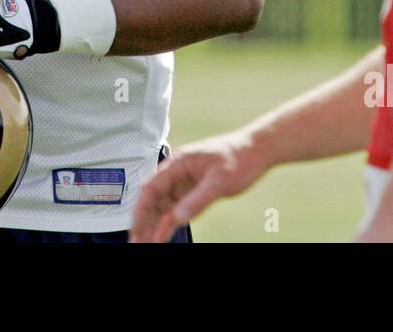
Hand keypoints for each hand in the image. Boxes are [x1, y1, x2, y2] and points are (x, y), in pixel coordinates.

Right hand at [129, 131, 268, 242]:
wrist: (256, 150)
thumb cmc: (239, 158)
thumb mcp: (219, 180)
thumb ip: (197, 200)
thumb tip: (176, 218)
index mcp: (178, 164)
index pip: (151, 188)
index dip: (140, 210)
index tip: (136, 228)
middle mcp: (177, 173)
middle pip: (152, 199)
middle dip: (143, 221)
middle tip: (137, 242)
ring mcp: (184, 183)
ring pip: (162, 206)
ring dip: (153, 224)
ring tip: (146, 243)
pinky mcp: (192, 191)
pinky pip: (175, 209)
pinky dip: (167, 223)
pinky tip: (162, 236)